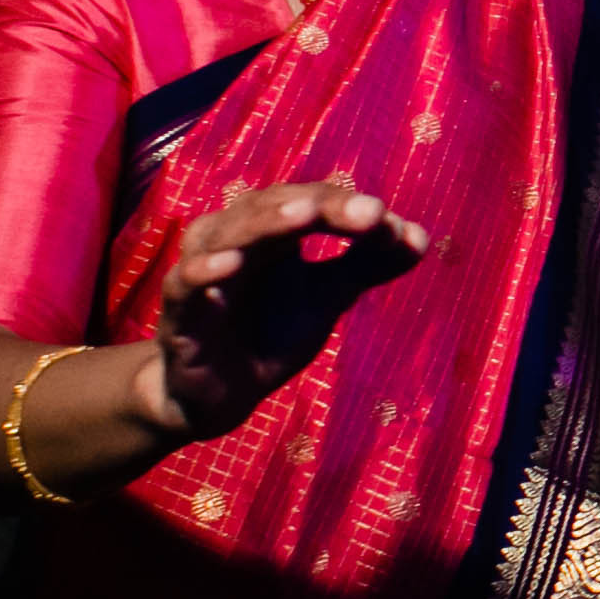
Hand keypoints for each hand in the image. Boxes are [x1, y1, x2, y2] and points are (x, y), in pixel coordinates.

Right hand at [157, 181, 428, 438]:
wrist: (221, 396)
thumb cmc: (270, 332)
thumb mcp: (325, 298)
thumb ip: (366, 265)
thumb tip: (420, 236)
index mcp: (270, 229)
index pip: (312, 202)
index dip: (349, 209)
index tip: (391, 224)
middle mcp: (233, 238)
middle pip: (274, 206)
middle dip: (321, 207)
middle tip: (368, 212)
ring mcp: (203, 272)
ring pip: (228, 234)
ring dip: (267, 224)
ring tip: (304, 216)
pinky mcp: (180, 315)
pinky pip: (184, 285)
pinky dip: (204, 272)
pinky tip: (230, 264)